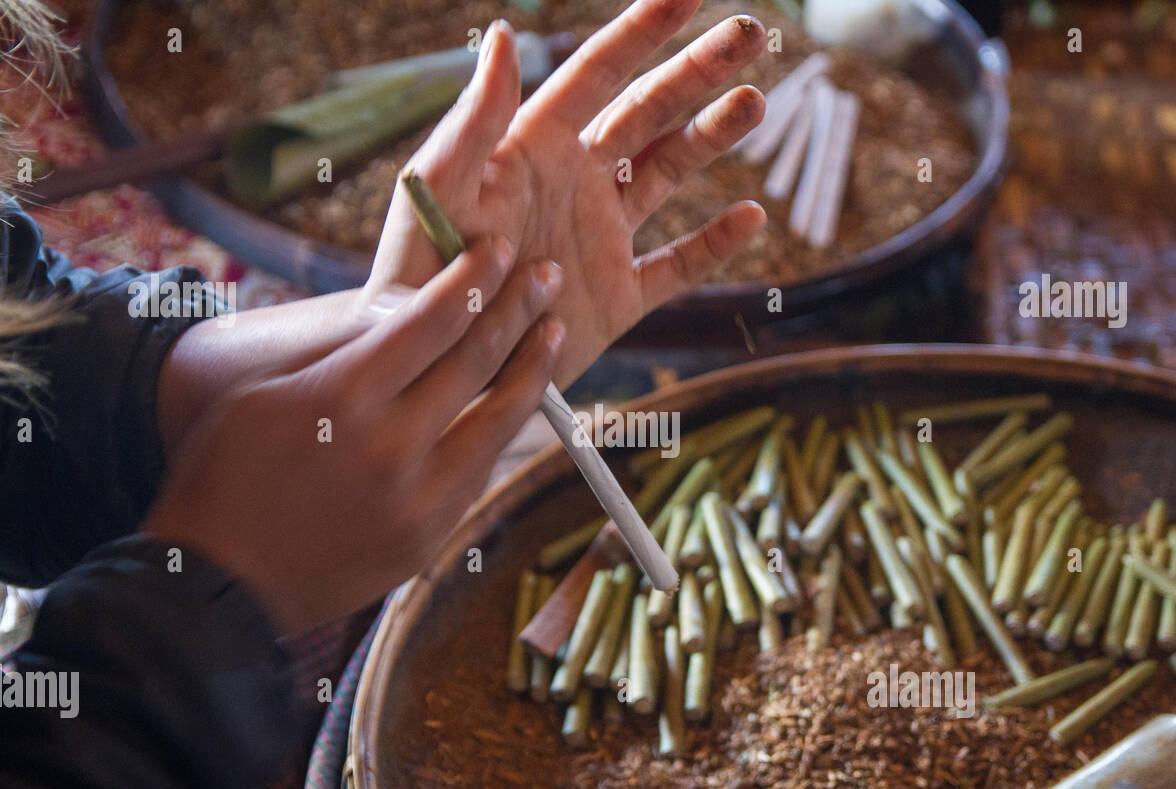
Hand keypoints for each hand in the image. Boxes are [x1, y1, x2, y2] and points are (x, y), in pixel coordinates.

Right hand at [146, 237, 563, 631]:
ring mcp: (417, 498)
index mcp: (342, 397)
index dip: (474, 280)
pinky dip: (500, 430)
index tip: (500, 250)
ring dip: (532, 371)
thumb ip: (342, 353)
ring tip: (553, 334)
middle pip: (475, 362)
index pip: (432, 321)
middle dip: (517, 309)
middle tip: (546, 276)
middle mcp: (389, 446)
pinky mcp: (429, 537)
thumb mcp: (265, 393)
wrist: (217, 585)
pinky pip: (479, 471)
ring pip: (497, 421)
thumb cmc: (227, 475)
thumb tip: (408, 312)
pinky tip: (514, 401)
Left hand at [366, 0, 768, 383]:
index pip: (597, 73)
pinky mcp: (617, 299)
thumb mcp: (441, 190)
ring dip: (712, 136)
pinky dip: (715, 246)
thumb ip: (473, 119)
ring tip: (754, 102)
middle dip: (697, 69)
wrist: (434, 369)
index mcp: (535, 148)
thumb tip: (501, 34)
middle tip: (749, 33)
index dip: (642, 29)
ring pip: (670, 174)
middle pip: (648, 111)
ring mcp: (600, 239)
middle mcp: (575, 183)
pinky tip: (751, 219)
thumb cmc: (421, 274)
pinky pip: (677, 266)